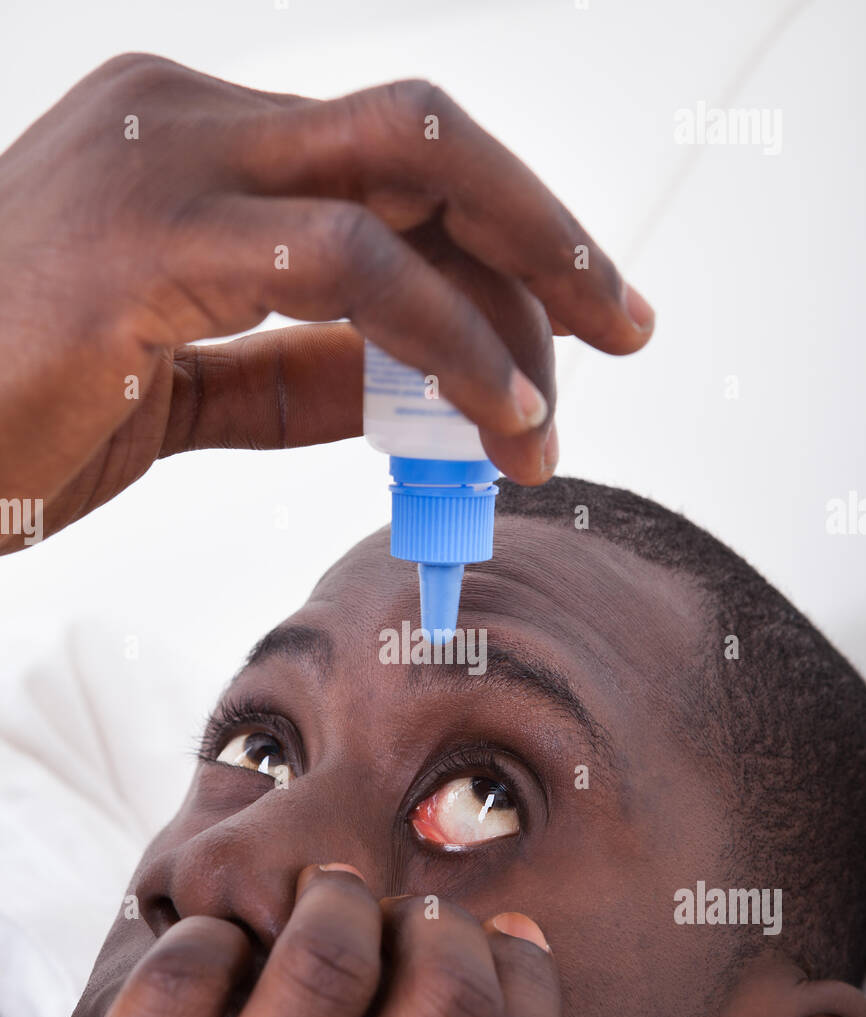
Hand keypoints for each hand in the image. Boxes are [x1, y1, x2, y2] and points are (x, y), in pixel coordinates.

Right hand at [0, 54, 653, 550]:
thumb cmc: (12, 410)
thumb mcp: (185, 387)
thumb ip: (295, 372)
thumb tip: (411, 387)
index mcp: (193, 143)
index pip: (390, 160)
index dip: (499, 238)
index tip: (568, 325)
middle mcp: (187, 121)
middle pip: (425, 134)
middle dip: (544, 231)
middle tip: (622, 325)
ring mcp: (167, 165)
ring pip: (410, 179)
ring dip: (512, 299)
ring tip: (548, 419)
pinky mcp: (149, 244)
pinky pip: (351, 268)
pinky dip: (448, 339)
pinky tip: (495, 413)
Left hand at [0, 867, 577, 1016]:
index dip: (532, 989)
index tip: (515, 942)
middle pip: (444, 1009)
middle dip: (448, 932)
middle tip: (423, 917)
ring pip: (323, 965)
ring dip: (341, 904)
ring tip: (334, 901)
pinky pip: (188, 974)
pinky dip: (220, 935)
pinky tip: (231, 953)